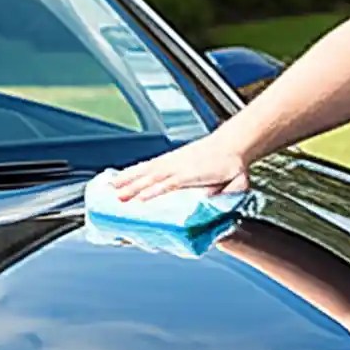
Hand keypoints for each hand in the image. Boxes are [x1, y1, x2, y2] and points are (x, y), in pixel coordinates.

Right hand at [112, 134, 250, 201]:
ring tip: (111, 187)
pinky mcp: (170, 159)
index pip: (171, 183)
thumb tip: (215, 204)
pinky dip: (134, 170)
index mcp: (194, 173)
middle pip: (153, 177)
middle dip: (134, 187)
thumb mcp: (237, 183)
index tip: (140, 200)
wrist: (233, 144)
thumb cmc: (233, 166)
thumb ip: (228, 194)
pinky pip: (149, 165)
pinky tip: (122, 176)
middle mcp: (180, 166)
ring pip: (147, 170)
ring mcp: (173, 161)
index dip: (155, 191)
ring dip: (128, 178)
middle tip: (118, 197)